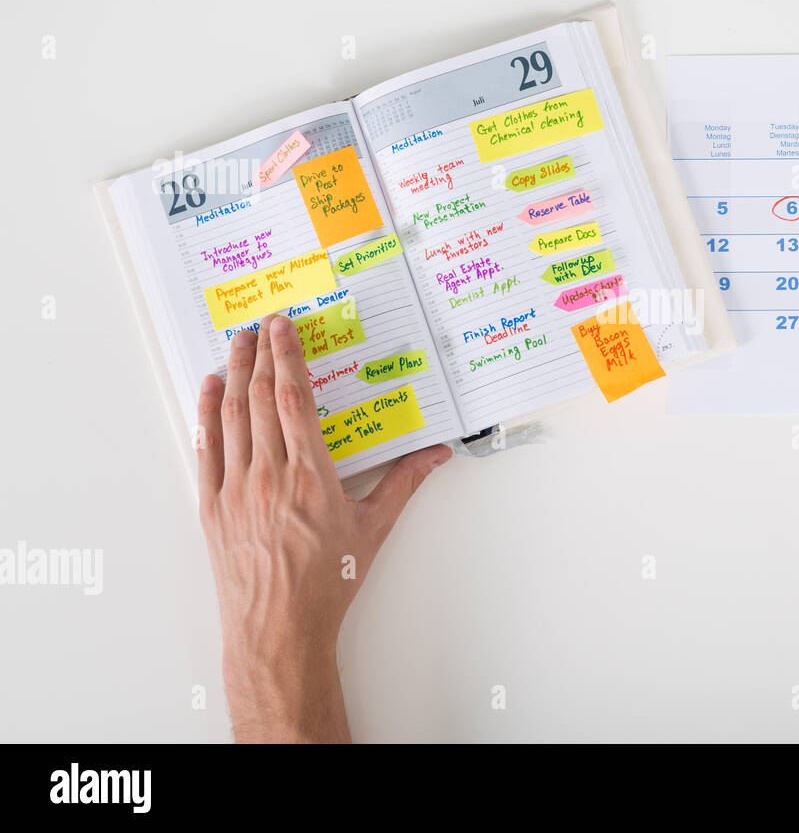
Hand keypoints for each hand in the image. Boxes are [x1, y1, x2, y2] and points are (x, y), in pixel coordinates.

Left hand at [194, 314, 450, 741]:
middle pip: (261, 399)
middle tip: (262, 324)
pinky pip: (207, 449)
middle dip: (261, 355)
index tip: (285, 329)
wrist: (278, 630)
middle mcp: (269, 475)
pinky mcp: (212, 508)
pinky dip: (207, 414)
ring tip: (238, 344)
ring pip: (232, 416)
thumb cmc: (326, 584)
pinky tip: (210, 390)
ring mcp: (236, 490)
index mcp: (310, 475)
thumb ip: (403, 484)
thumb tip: (436, 455)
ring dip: (235, 374)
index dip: (289, 358)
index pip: (294, 400)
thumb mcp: (372, 531)